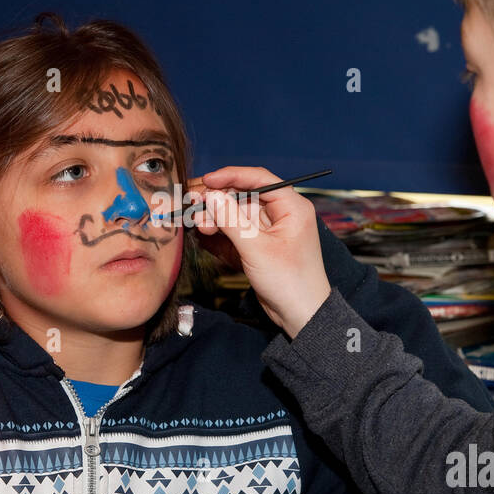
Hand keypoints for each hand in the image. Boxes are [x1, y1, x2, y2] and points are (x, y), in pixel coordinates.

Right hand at [195, 166, 331, 338]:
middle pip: (244, 197)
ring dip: (216, 218)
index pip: (259, 180)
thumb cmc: (291, 282)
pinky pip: (236, 232)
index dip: (231, 177)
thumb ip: (231, 220)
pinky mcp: (259, 246)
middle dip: (218, 201)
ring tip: (198, 225)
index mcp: (291, 207)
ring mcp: (269, 231)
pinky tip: (204, 234)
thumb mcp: (257, 249)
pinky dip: (220, 232)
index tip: (207, 181)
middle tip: (193, 204)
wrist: (301, 316)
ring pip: (236, 215)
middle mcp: (281, 214)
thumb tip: (211, 196)